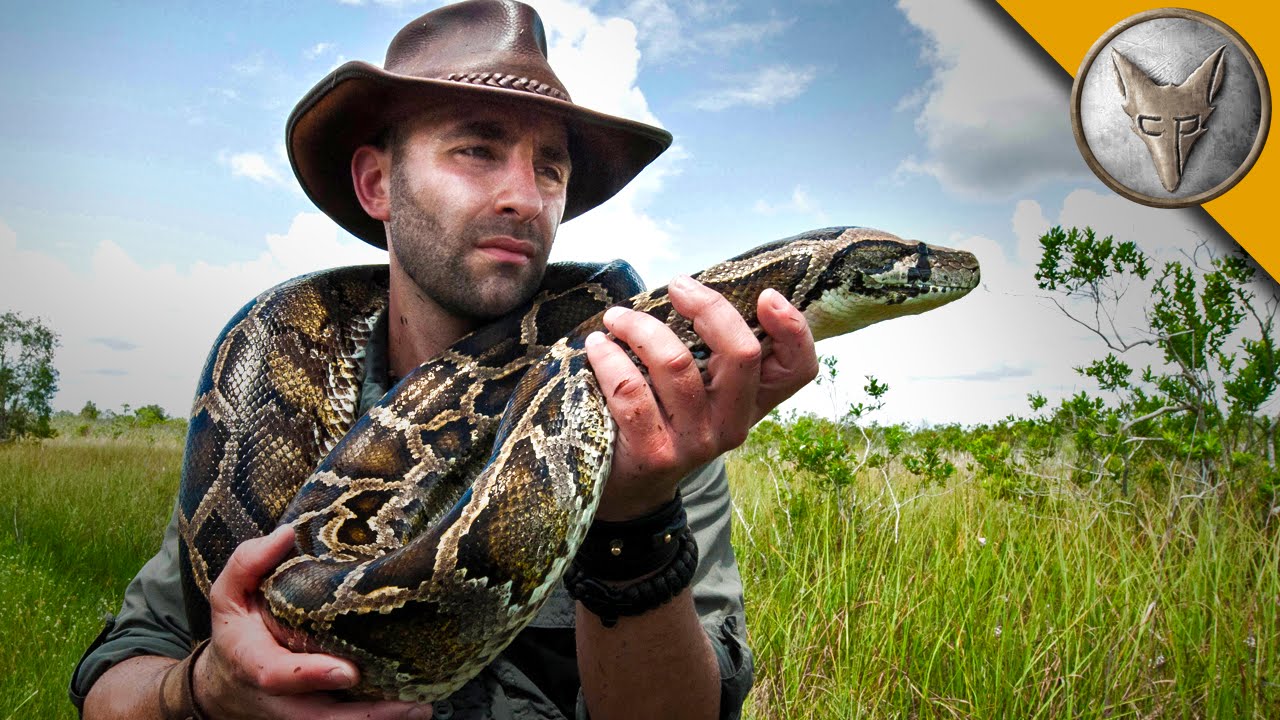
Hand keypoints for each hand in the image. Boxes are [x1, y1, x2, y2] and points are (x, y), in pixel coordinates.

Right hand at [195, 525, 430, 719]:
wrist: (229, 683)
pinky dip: (382, 716)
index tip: (348, 671)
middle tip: (412, 706)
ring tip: (422, 708)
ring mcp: (305, 712)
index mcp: (255, 664)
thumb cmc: (238, 630)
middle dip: (366, 716)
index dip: (312, 676)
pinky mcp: (325, 714)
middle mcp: (283, 699)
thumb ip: (248, 563)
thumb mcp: (228, 594)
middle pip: (322, 719)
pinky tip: (416, 706)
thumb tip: (287, 534)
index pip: (279, 675)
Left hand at [585, 274, 817, 519]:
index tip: (765, 295)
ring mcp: (696, 443)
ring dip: (640, 328)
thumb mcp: (699, 392)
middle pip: (742, 354)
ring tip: (617, 318)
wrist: (628, 490)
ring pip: (676, 364)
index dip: (793, 329)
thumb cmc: (662, 420)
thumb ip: (711, 353)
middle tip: (677, 285)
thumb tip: (692, 289)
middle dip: (708, 307)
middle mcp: (732, 425)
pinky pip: (631, 391)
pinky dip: (609, 360)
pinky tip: (597, 348)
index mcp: (752, 404)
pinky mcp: (654, 454)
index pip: (798, 369)